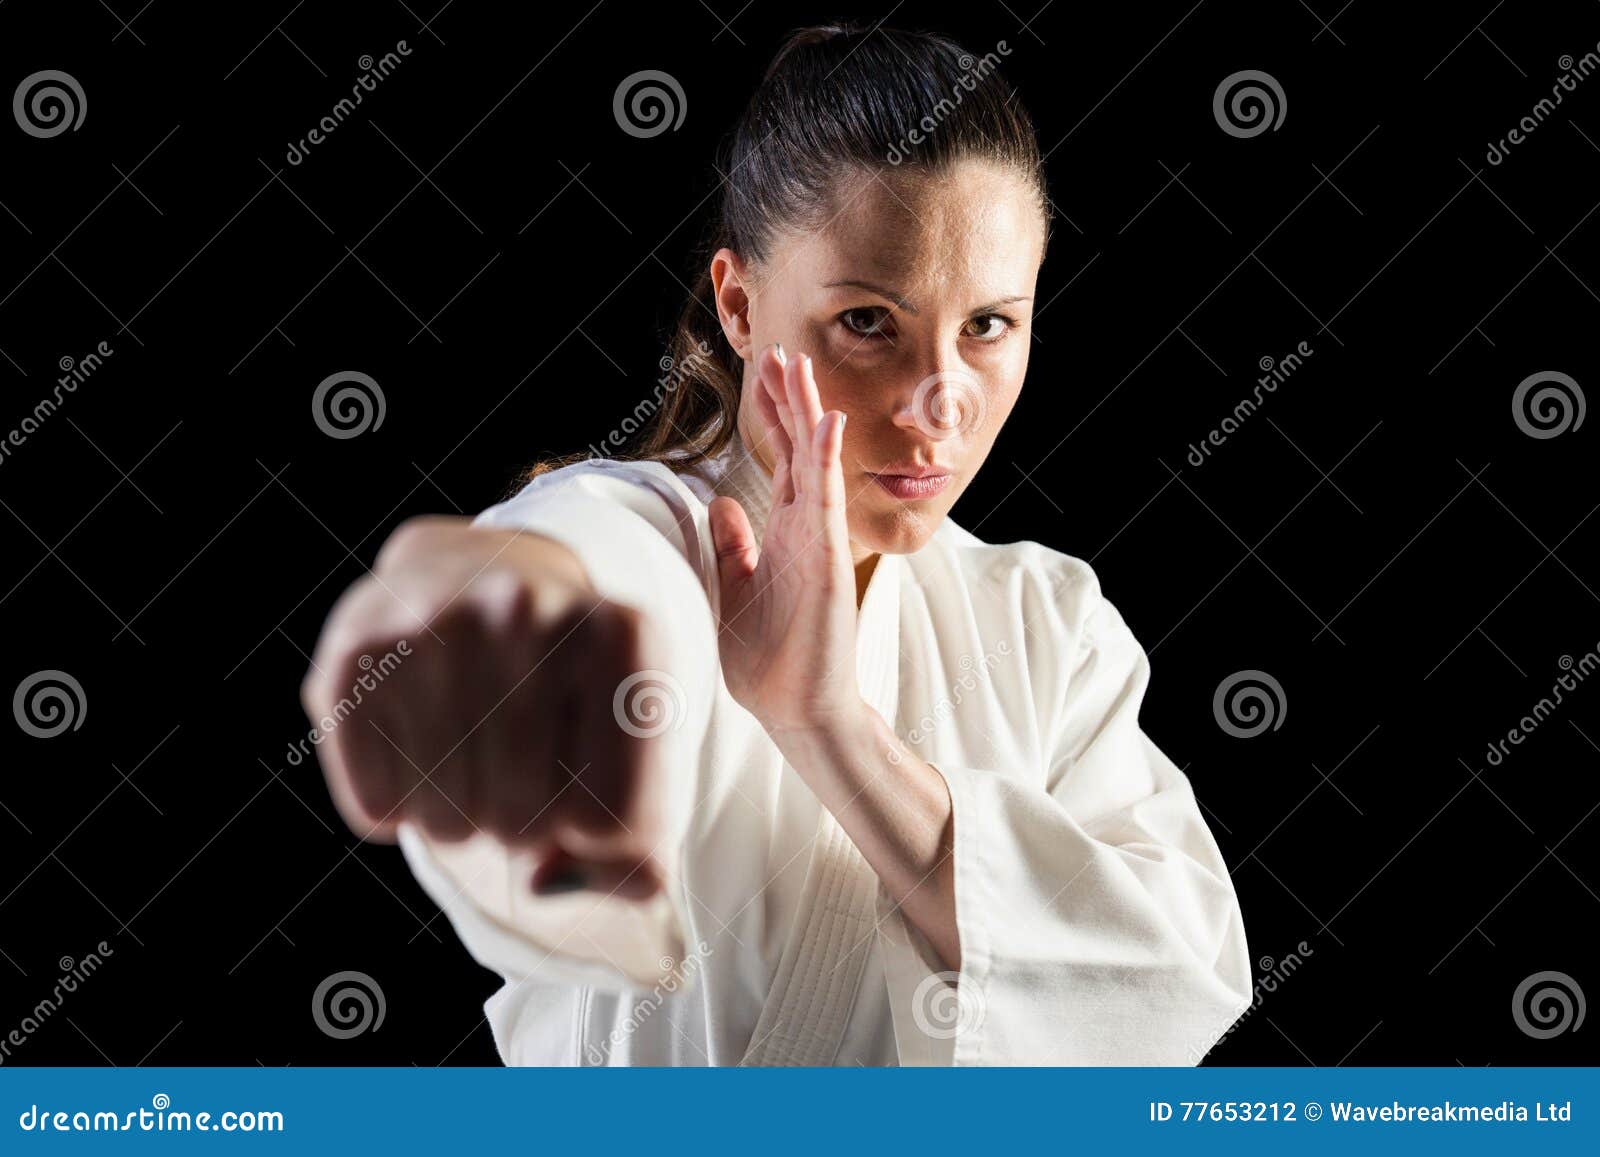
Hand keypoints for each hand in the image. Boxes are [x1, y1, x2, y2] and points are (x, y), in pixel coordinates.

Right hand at [303, 517, 665, 898]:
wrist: (464, 577)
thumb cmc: (561, 689)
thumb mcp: (628, 749)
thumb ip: (632, 857)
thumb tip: (545, 886)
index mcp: (623, 634)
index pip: (615, 826)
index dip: (597, 838)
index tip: (588, 785)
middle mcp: (529, 610)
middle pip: (527, 827)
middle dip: (523, 822)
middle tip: (517, 759)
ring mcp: (436, 624)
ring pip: (449, 826)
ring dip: (459, 817)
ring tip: (468, 745)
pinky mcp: (353, 657)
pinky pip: (379, 809)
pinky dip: (396, 804)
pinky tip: (413, 738)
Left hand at [708, 345, 864, 734]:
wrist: (796, 708)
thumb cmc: (769, 659)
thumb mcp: (736, 589)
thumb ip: (733, 546)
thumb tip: (719, 504)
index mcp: (783, 533)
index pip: (779, 460)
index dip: (771, 416)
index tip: (763, 373)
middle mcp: (803, 528)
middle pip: (797, 448)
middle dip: (787, 399)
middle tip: (780, 349)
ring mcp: (817, 539)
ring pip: (812, 461)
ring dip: (805, 412)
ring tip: (798, 365)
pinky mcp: (826, 557)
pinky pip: (825, 498)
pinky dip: (825, 458)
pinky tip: (826, 422)